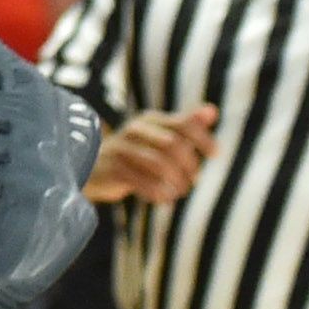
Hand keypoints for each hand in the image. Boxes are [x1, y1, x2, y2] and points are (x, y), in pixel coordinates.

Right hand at [82, 105, 218, 206]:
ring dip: (177, 182)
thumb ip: (186, 124)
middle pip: (173, 145)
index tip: (216, 155)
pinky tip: (165, 198)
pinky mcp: (114, 170)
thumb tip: (213, 111)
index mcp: (150, 119)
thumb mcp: (159, 135)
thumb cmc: (135, 152)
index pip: (183, 124)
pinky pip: (144, 183)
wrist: (92, 167)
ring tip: (181, 190)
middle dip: (190, 165)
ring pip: (160, 164)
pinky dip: (160, 193)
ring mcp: (123, 149)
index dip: (203, 139)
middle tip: (193, 180)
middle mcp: (136, 129)